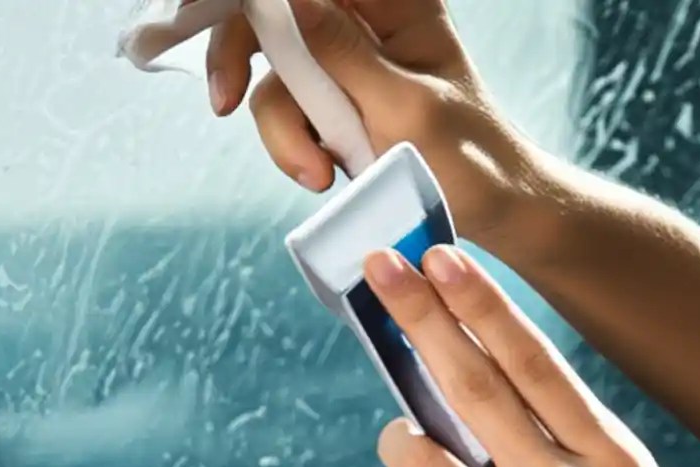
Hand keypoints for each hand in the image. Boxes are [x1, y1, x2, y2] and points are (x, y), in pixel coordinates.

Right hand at [207, 0, 550, 245]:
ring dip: (283, 132)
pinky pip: (282, 115)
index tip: (212, 12)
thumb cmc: (467, 156)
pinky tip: (324, 175)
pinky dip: (292, 149)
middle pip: (268, 17)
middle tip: (222, 103)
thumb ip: (342, 52)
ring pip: (270, 76)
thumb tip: (288, 2)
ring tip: (319, 175)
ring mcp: (340, 64)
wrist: (487, 212)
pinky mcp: (327, 105)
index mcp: (396, 2)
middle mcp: (361, 22)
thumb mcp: (404, 104)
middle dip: (238, 58)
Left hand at [366, 245, 699, 466]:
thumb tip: (480, 398)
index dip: (481, 303)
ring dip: (399, 439)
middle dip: (417, 316)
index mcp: (613, 462)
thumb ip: (565, 449)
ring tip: (410, 446)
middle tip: (379, 269)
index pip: (534, 362)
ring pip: (416, 456)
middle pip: (469, 384)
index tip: (441, 258)